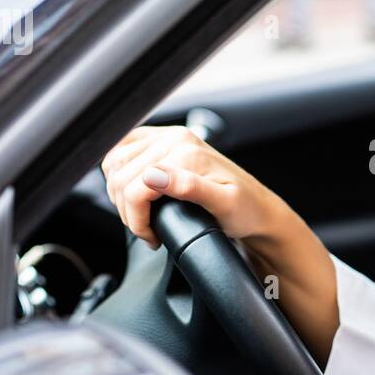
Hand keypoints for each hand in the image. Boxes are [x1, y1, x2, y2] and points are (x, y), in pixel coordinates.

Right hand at [100, 125, 286, 249]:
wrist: (258, 207)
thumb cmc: (245, 210)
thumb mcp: (224, 205)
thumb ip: (189, 188)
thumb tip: (153, 177)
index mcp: (186, 152)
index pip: (133, 187)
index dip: (136, 219)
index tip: (151, 236)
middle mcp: (175, 138)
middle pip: (120, 176)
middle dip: (129, 211)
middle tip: (148, 230)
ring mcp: (168, 137)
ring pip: (116, 163)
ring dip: (120, 194)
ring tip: (143, 216)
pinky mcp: (164, 141)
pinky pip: (123, 150)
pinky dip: (119, 173)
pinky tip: (134, 192)